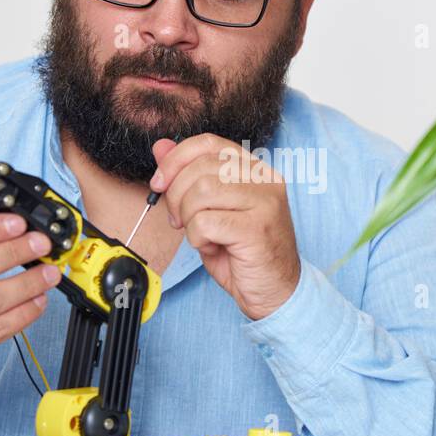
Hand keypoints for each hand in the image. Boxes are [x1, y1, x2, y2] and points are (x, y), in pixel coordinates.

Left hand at [150, 134, 299, 320]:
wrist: (275, 292)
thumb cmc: (243, 252)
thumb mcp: (210, 210)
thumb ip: (187, 177)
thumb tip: (161, 147)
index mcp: (255, 169)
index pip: (209, 143)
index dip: (176, 159)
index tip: (159, 183)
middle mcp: (265, 179)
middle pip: (200, 168)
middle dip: (176, 196)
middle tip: (180, 221)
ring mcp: (265, 202)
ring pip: (201, 192)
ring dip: (188, 219)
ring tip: (200, 235)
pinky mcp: (257, 229)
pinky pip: (205, 222)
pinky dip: (197, 238)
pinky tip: (212, 247)